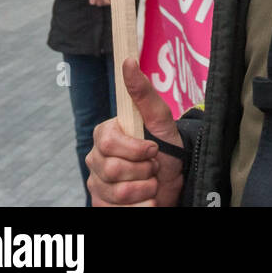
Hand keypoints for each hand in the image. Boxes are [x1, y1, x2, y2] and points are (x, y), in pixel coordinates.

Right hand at [87, 58, 183, 206]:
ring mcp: (97, 184)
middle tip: (154, 166)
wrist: (175, 182)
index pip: (108, 143)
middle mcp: (96, 159)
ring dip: (145, 189)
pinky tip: (146, 200)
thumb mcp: (161, 119)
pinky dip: (140, 207)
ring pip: (117, 193)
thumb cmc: (167, 148)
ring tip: (151, 182)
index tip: (153, 149)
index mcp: (105, 135)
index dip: (135, 149)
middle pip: (112, 170)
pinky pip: (117, 211)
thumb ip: (143, 92)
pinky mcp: (102, 206)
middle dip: (144, 170)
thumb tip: (129, 61)